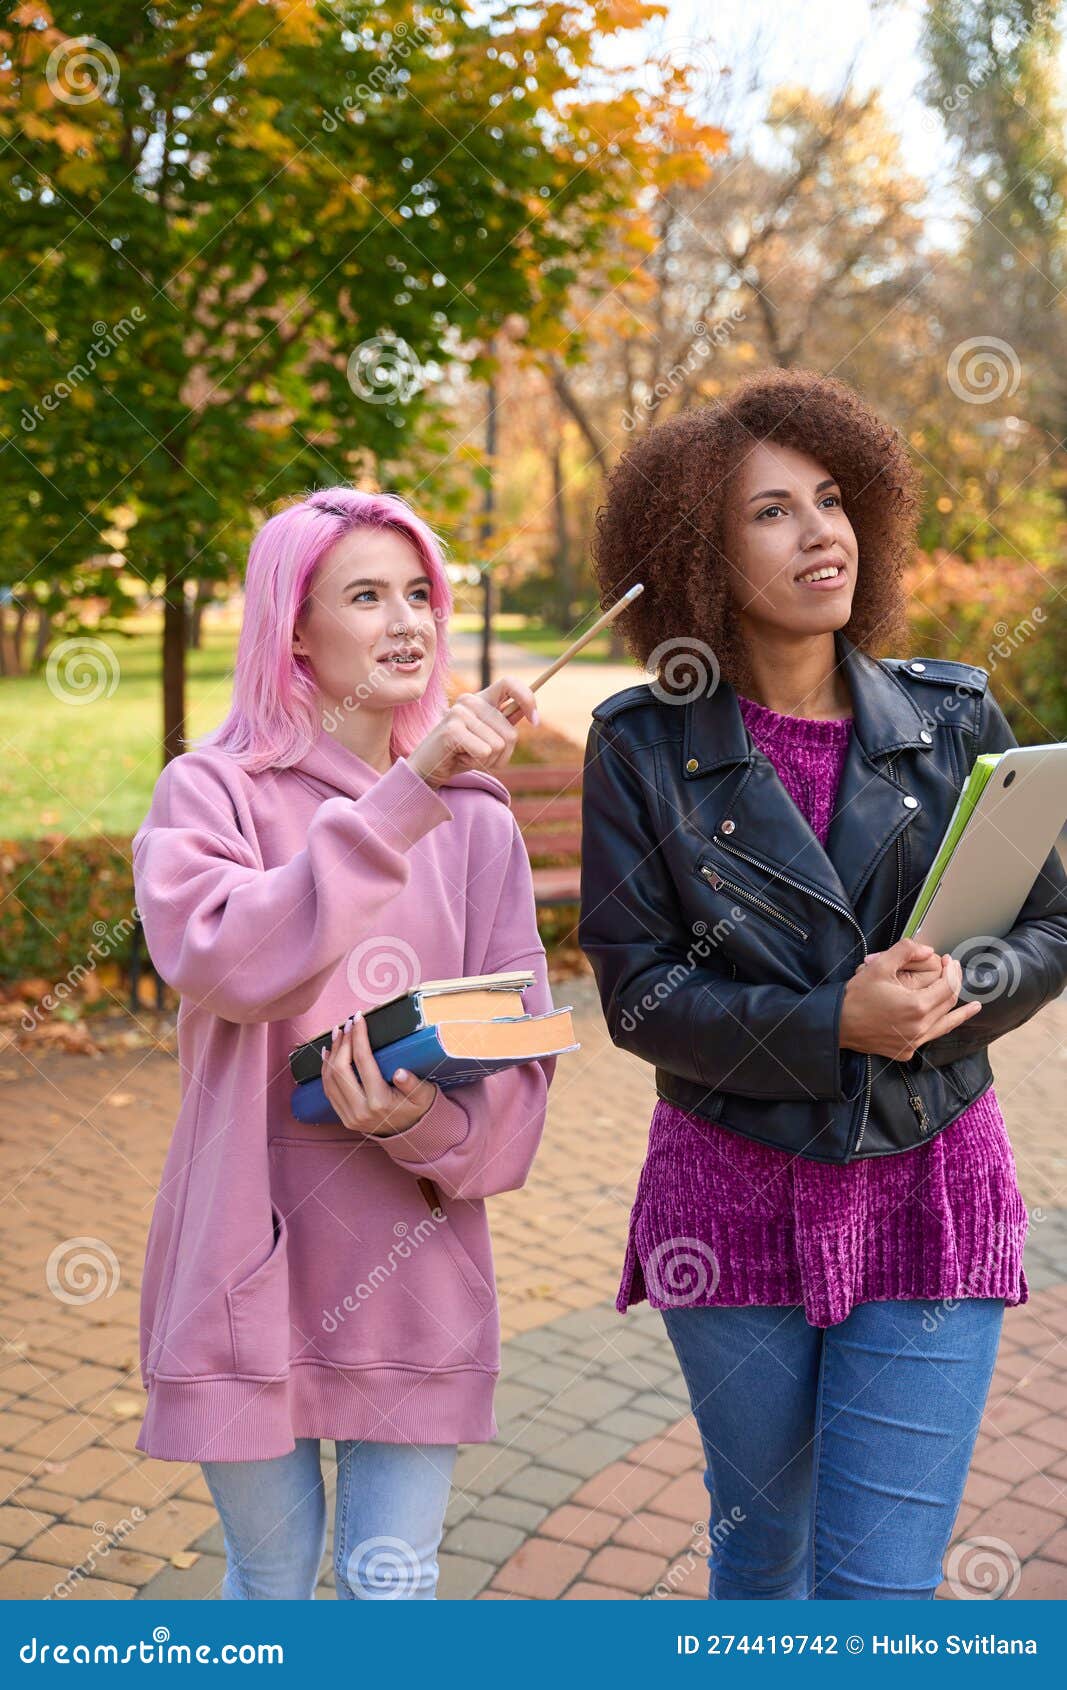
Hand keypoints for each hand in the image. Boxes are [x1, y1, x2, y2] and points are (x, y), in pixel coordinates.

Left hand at [320, 1011, 438, 1135]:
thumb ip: (412, 1084)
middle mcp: (360, 1110)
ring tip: (337, 1033)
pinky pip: (328, 1090)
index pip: (363, 1062)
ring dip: (332, 1053)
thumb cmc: (418, 1108)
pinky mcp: (343, 1117)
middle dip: (342, 1042)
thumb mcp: (424, 1095)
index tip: (359, 1018)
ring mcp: (349, 1116)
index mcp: (380, 1102)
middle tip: (347, 1023)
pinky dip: (325, 1069)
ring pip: (330, 1079)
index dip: (358, 1037)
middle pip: (341, 1069)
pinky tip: (328, 1053)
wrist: (410, 1133)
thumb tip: (400, 1072)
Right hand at [408, 675, 538, 788]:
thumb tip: (531, 713)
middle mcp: (470, 700)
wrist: (428, 768)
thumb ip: (505, 725)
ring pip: (499, 745)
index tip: (535, 721)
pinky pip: (485, 752)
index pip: (510, 683)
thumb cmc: (460, 753)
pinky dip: (476, 762)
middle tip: (479, 755)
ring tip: (467, 755)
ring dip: (488, 760)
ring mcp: (460, 712)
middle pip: (511, 732)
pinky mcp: (452, 728)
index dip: (528, 699)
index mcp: (481, 699)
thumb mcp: (488, 738)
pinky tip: (460, 758)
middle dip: (502, 754)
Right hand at [839, 936, 981, 1059]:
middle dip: (954, 984)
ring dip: (961, 1013)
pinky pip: (931, 1036)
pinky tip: (946, 1021)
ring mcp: (914, 1042)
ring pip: (945, 1024)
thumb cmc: (855, 997)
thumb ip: (905, 950)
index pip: (947, 986)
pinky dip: (942, 1026)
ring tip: (975, 1007)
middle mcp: (920, 1028)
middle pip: (948, 1004)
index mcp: (917, 1006)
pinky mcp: (906, 1051)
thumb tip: (927, 950)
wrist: (836, 1025)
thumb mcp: (879, 966)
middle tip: (953, 971)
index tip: (949, 960)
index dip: (952, 971)